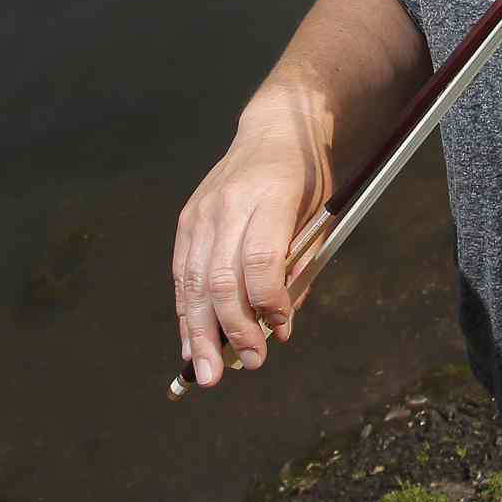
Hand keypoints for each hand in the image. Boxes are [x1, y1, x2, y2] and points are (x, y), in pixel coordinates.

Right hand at [171, 99, 326, 387]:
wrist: (275, 129)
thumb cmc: (306, 177)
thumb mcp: (319, 216)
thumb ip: (300, 268)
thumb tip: (280, 325)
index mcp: (271, 197)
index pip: (260, 260)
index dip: (268, 301)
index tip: (280, 328)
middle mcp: (229, 205)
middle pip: (220, 278)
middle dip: (232, 329)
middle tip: (250, 364)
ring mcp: (202, 212)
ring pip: (193, 282)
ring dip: (200, 332)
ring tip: (208, 371)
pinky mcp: (187, 220)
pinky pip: (182, 273)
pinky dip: (186, 312)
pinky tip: (192, 342)